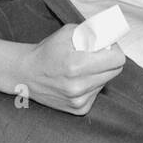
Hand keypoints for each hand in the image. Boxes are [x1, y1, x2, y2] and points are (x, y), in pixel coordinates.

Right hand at [12, 25, 126, 115]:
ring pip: (105, 82)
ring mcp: (78, 100)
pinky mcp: (79, 109)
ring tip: (81, 68)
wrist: (25, 74)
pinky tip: (77, 80)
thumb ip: (92, 33)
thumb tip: (111, 36)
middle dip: (108, 61)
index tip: (107, 46)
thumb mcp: (68, 33)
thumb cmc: (47, 51)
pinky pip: (96, 93)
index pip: (117, 60)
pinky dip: (91, 85)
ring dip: (99, 73)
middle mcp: (78, 86)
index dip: (114, 50)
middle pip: (115, 71)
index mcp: (76, 65)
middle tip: (95, 55)